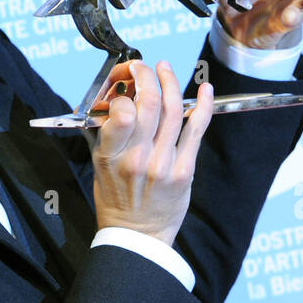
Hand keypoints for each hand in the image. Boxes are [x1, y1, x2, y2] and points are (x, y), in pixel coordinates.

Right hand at [85, 59, 213, 246]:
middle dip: (147, 76)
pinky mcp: (185, 170)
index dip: (123, 92)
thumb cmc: (115, 198)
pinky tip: (204, 89)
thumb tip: (119, 95)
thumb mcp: (98, 163)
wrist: (137, 234)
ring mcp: (164, 164)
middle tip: (144, 68)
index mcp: (111, 156)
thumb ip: (107, 131)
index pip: (121, 112)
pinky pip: (195, 129)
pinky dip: (203, 105)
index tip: (124, 85)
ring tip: (165, 69)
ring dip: (170, 82)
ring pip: (172, 110)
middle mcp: (138, 159)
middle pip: (149, 103)